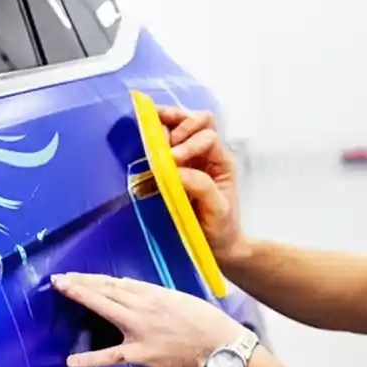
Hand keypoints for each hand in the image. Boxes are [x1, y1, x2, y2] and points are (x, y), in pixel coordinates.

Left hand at [51, 272, 247, 366]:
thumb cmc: (207, 324)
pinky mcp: (142, 353)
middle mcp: (144, 306)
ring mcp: (140, 329)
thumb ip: (153, 294)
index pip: (117, 283)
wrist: (222, 347)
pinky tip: (70, 361)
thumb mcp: (180, 300)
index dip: (94, 279)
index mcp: (154, 294)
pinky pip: (111, 356)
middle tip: (59, 278)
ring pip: (106, 308)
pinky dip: (90, 360)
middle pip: (106, 289)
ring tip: (61, 291)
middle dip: (81, 282)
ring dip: (82, 297)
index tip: (78, 276)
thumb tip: (130, 286)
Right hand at [158, 107, 247, 263]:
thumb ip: (202, 188)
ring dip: (168, 121)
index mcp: (221, 162)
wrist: (217, 245)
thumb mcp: (217, 211)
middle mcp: (208, 154)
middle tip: (162, 144)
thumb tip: (176, 170)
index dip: (189, 143)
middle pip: (199, 121)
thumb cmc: (220, 228)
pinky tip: (145, 133)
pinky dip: (157, 131)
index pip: (208, 137)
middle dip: (179, 124)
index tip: (172, 160)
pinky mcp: (175, 165)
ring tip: (150, 126)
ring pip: (184, 123)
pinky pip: (168, 138)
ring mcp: (192, 157)